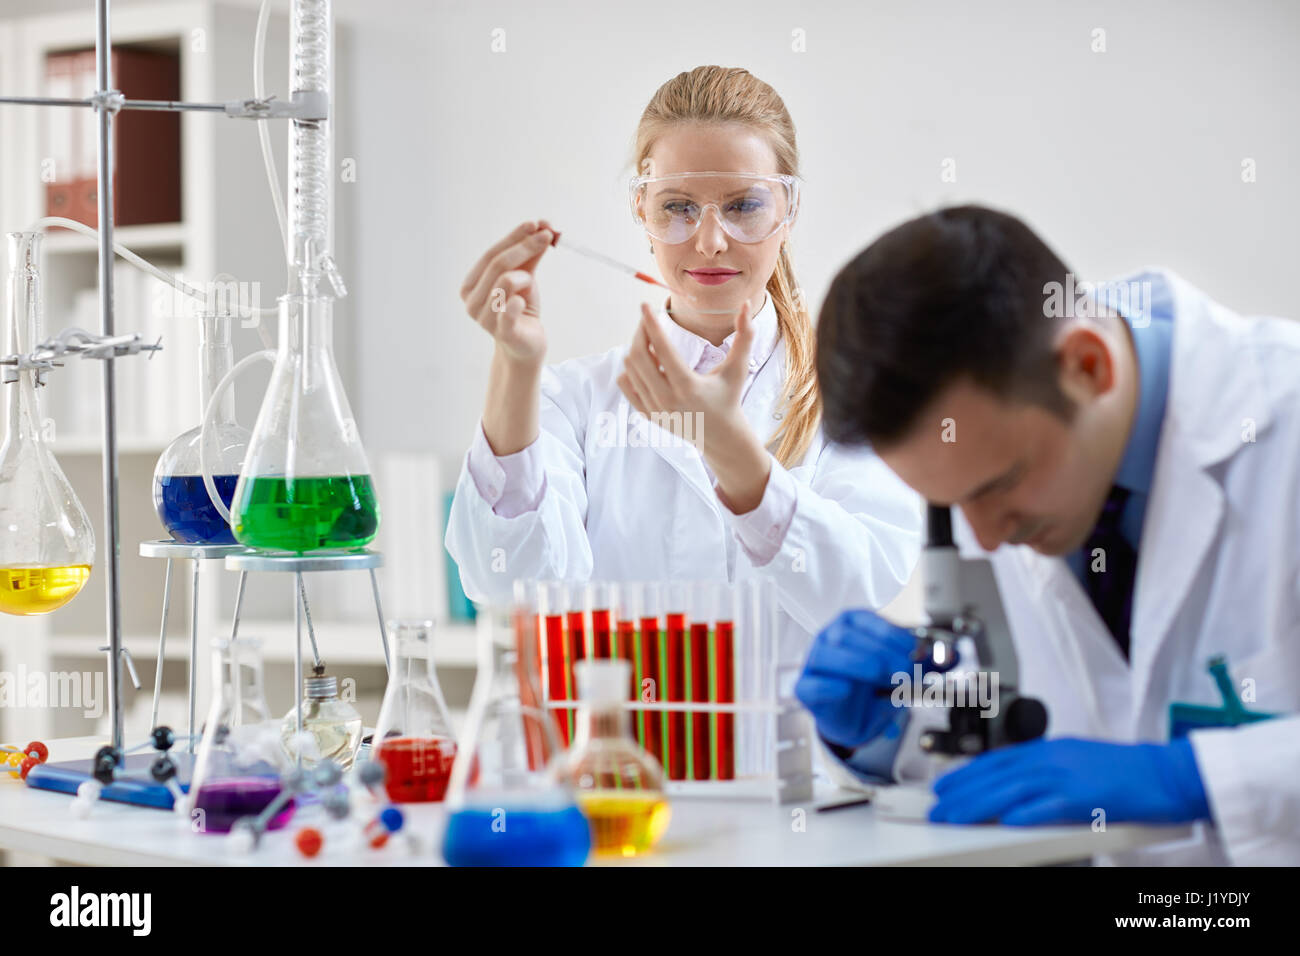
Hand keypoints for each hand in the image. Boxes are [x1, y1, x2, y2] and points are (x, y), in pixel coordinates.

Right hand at [460, 220, 555, 365]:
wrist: (526, 344)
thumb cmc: (521, 309)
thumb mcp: (525, 277)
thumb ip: (530, 254)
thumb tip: (543, 225)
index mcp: (471, 285)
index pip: (491, 254)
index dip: (513, 238)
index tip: (535, 224)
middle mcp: (472, 301)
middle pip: (498, 264)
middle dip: (525, 247)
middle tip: (547, 236)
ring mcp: (484, 319)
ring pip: (505, 282)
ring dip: (525, 277)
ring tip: (530, 286)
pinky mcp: (503, 333)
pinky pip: (510, 310)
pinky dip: (519, 301)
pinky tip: (523, 302)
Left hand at [617, 301, 770, 510]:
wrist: (720, 436)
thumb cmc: (729, 397)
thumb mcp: (738, 368)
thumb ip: (745, 336)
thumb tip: (745, 304)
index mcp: (688, 386)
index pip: (661, 348)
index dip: (651, 323)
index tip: (645, 305)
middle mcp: (667, 399)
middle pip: (639, 356)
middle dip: (640, 332)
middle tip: (647, 320)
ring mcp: (654, 408)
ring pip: (630, 369)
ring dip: (636, 349)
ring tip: (650, 341)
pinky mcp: (647, 414)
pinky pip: (626, 384)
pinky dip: (631, 369)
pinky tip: (646, 362)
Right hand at [795, 609, 917, 748]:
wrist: (854, 718)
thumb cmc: (873, 687)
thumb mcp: (903, 672)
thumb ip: (926, 662)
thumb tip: (953, 656)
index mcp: (853, 624)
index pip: (870, 622)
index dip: (895, 636)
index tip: (917, 653)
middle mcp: (831, 637)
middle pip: (848, 635)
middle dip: (882, 652)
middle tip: (907, 670)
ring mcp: (815, 662)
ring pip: (828, 654)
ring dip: (860, 665)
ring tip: (884, 678)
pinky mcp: (806, 688)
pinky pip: (812, 684)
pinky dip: (831, 686)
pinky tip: (849, 689)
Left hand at [929, 737, 1211, 825]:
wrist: (1170, 772)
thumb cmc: (1129, 772)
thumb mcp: (1078, 762)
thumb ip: (1047, 772)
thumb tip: (1017, 789)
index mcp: (1051, 749)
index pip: (998, 760)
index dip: (968, 773)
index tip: (946, 785)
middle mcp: (1053, 757)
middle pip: (997, 774)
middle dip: (962, 790)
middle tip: (938, 805)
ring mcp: (1069, 775)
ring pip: (1011, 789)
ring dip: (978, 804)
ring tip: (953, 816)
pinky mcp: (1086, 795)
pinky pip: (1047, 805)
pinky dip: (1023, 813)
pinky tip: (1003, 822)